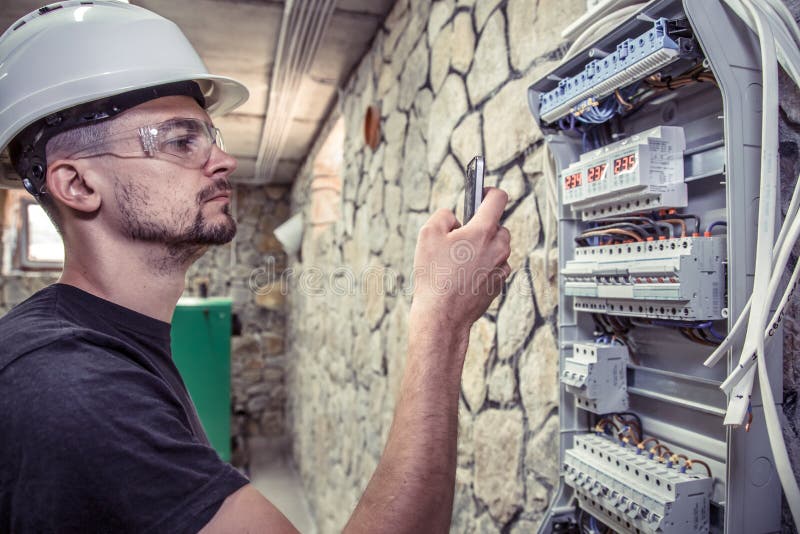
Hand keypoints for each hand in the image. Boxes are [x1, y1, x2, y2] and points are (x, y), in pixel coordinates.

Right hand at [410, 188, 510, 332]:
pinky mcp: (498, 284)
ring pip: (497, 247)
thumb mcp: (428, 234)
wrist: (442, 315)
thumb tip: (455, 218)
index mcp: (484, 231)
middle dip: (481, 225)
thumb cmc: (434, 276)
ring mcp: (501, 268)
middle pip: (498, 225)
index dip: (488, 190)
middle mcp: (498, 248)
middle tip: (460, 234)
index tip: (479, 193)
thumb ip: (444, 215)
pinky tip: (462, 275)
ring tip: (458, 259)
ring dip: (482, 247)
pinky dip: (482, 266)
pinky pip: (494, 266)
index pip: (499, 198)